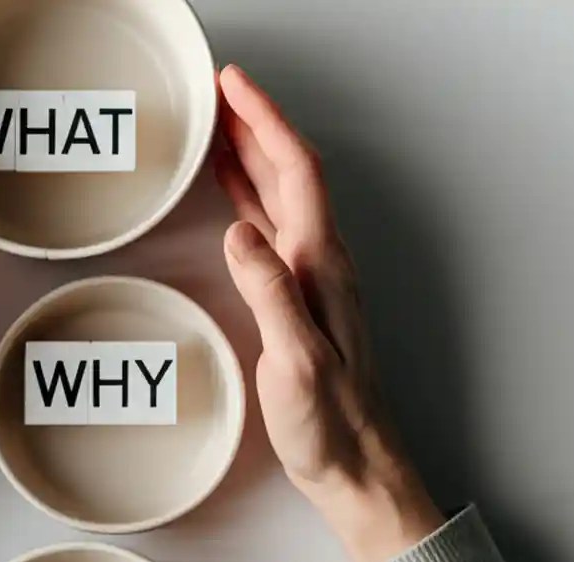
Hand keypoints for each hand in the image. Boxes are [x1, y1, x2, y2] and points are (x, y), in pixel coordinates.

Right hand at [214, 65, 443, 561]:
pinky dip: (249, 198)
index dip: (265, 122)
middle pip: (289, 172)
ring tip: (219, 128)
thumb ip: (271, 293)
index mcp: (320, 266)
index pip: (295, 172)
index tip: (235, 86)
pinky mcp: (298, 300)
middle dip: (255, 124)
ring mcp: (311, 280)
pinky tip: (233, 197)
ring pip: (280, 197)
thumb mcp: (297, 359)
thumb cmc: (331, 422)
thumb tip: (240, 232)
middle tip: (218, 93)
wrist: (355, 463)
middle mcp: (321, 263)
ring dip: (252, 156)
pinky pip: (272, 228)